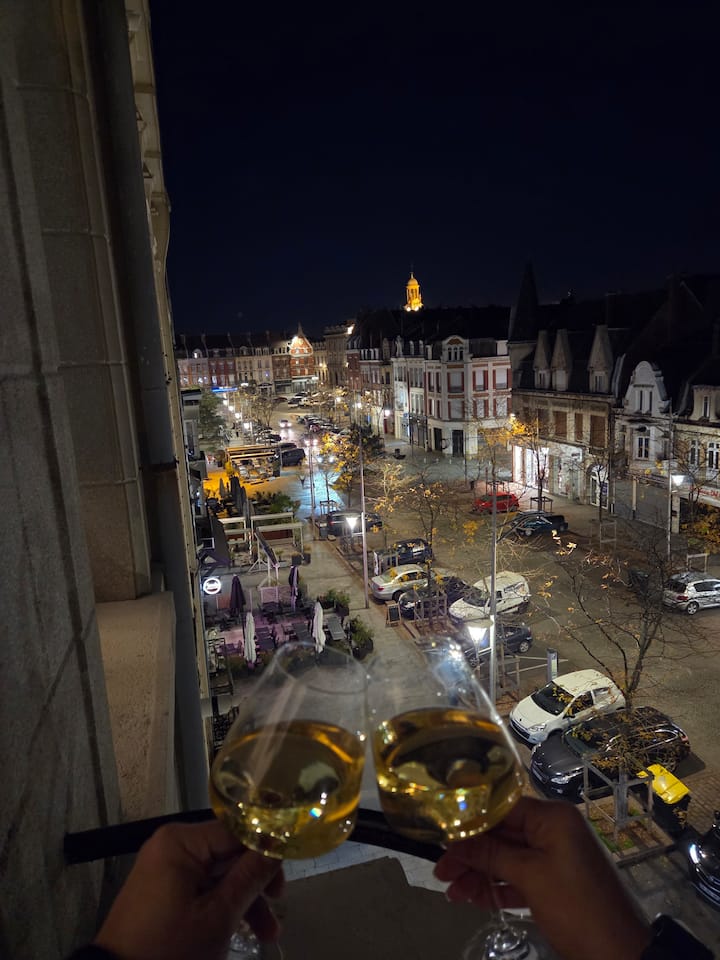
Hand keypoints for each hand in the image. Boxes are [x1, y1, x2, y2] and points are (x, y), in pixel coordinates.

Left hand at [93, 820, 283, 959]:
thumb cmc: (171, 948)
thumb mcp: (218, 916)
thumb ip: (252, 876)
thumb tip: (280, 843)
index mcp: (181, 841)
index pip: (237, 829)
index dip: (266, 848)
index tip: (288, 872)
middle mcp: (172, 845)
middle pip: (229, 852)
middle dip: (256, 882)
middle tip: (279, 905)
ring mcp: (166, 868)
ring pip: (220, 874)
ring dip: (245, 900)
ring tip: (269, 934)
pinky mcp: (164, 890)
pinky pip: (203, 887)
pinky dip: (223, 906)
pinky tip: (244, 929)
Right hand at [434, 796, 650, 959]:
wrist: (619, 955)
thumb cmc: (575, 906)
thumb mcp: (530, 877)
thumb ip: (490, 854)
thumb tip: (453, 840)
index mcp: (553, 817)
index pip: (501, 807)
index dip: (469, 820)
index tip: (440, 835)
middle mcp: (553, 830)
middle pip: (501, 834)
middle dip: (470, 853)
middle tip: (440, 872)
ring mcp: (554, 857)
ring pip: (506, 858)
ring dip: (479, 874)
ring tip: (450, 892)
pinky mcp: (553, 883)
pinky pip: (518, 877)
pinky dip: (497, 888)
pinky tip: (471, 898)